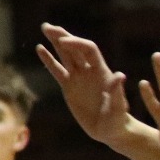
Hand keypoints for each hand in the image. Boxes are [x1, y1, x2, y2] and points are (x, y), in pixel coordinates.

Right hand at [37, 23, 133, 145]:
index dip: (76, 43)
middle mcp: (89, 71)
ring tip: (45, 28)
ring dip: (55, 41)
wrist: (111, 132)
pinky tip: (39, 48)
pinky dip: (48, 59)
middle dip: (63, 36)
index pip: (88, 50)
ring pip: (65, 55)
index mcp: (102, 72)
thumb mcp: (118, 109)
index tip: (62, 42)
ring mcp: (78, 78)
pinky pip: (57, 70)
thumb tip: (119, 75)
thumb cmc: (118, 122)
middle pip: (75, 48)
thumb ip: (116, 93)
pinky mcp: (69, 87)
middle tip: (48, 27)